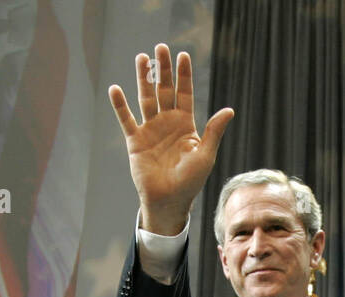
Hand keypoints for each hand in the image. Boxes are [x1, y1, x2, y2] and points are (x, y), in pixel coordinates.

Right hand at [107, 44, 234, 235]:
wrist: (169, 201)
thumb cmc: (190, 182)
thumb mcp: (205, 155)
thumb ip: (214, 131)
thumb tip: (229, 110)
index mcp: (186, 125)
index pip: (185, 94)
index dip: (184, 75)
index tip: (183, 56)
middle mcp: (167, 123)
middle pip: (165, 90)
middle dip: (163, 70)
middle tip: (160, 48)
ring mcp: (150, 130)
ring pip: (146, 98)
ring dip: (143, 79)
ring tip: (141, 58)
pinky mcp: (135, 141)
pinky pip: (127, 120)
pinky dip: (120, 105)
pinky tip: (115, 89)